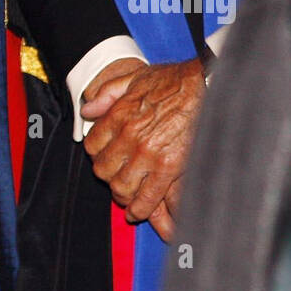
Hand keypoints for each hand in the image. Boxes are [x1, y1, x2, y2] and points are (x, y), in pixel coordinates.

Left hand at [81, 59, 203, 231]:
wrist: (203, 86)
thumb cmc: (172, 81)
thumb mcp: (133, 78)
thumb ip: (106, 94)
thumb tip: (87, 110)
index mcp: (119, 116)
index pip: (92, 145)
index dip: (96, 153)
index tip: (103, 155)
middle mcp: (130, 137)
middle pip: (103, 170)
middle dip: (107, 176)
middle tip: (114, 177)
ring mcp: (149, 155)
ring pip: (121, 188)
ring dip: (121, 195)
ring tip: (125, 197)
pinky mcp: (170, 169)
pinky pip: (148, 198)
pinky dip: (141, 209)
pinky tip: (139, 212)